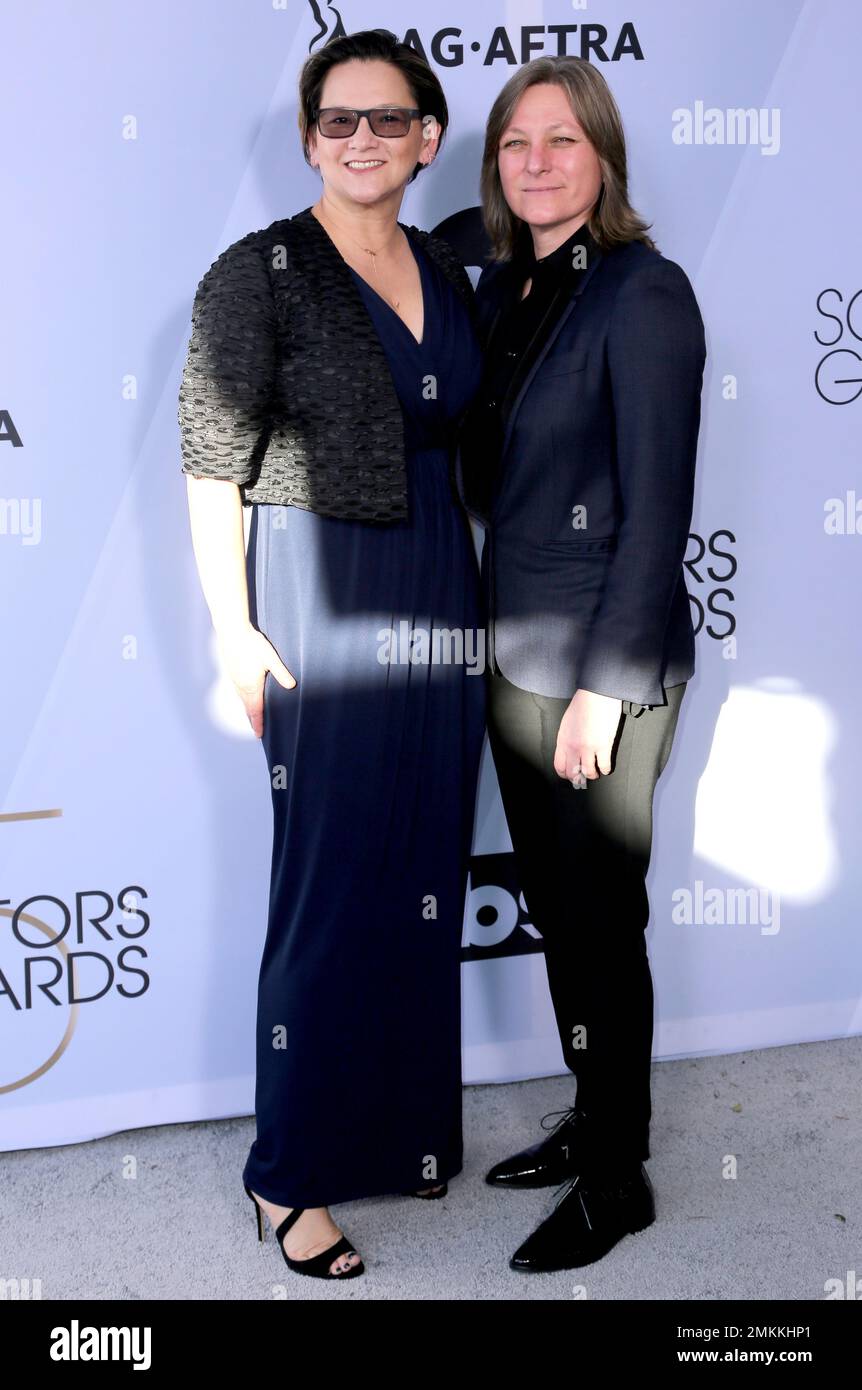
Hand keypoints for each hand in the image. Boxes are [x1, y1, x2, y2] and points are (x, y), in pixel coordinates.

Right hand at [216, 623, 295, 738]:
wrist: (231, 631)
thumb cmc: (252, 644)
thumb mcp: (270, 658)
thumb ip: (281, 672)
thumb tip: (291, 686)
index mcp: (251, 686)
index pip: (255, 710)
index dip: (258, 724)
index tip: (259, 735)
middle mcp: (240, 686)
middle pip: (247, 708)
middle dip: (253, 720)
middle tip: (257, 730)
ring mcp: (234, 679)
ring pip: (241, 700)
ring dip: (247, 710)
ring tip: (252, 716)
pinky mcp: (230, 672)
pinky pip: (237, 691)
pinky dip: (242, 699)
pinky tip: (245, 695)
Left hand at [553, 688, 623, 781]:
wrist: (597, 694)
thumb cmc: (582, 705)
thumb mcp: (566, 724)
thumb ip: (566, 740)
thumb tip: (569, 753)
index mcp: (563, 741)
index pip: (559, 766)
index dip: (565, 774)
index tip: (571, 775)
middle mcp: (573, 747)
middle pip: (573, 774)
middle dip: (578, 778)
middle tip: (584, 777)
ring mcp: (589, 747)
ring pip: (589, 773)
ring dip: (593, 775)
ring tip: (596, 772)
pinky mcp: (604, 746)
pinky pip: (604, 766)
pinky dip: (605, 769)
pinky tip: (605, 767)